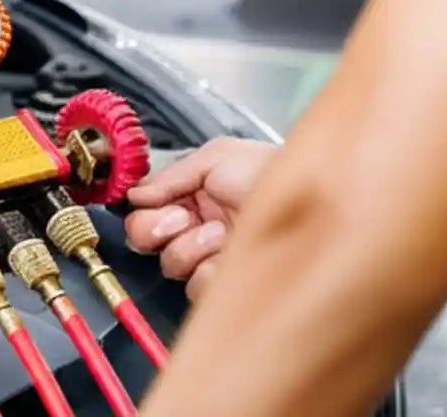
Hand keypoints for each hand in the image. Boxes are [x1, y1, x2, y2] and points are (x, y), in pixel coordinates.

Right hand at [124, 137, 275, 300]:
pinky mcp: (227, 282)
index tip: (167, 206)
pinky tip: (231, 255)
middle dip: (158, 230)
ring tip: (222, 232)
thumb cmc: (269, 172)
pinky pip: (197, 288)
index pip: (143, 214)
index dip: (147, 214)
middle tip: (185, 219)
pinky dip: (210, 272)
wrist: (313, 203)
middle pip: (145, 242)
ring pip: (171, 265)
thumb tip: (133, 194)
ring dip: (192, 247)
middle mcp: (195, 227)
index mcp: (190, 197)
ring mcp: (210, 257)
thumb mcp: (217, 157)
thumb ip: (171, 175)